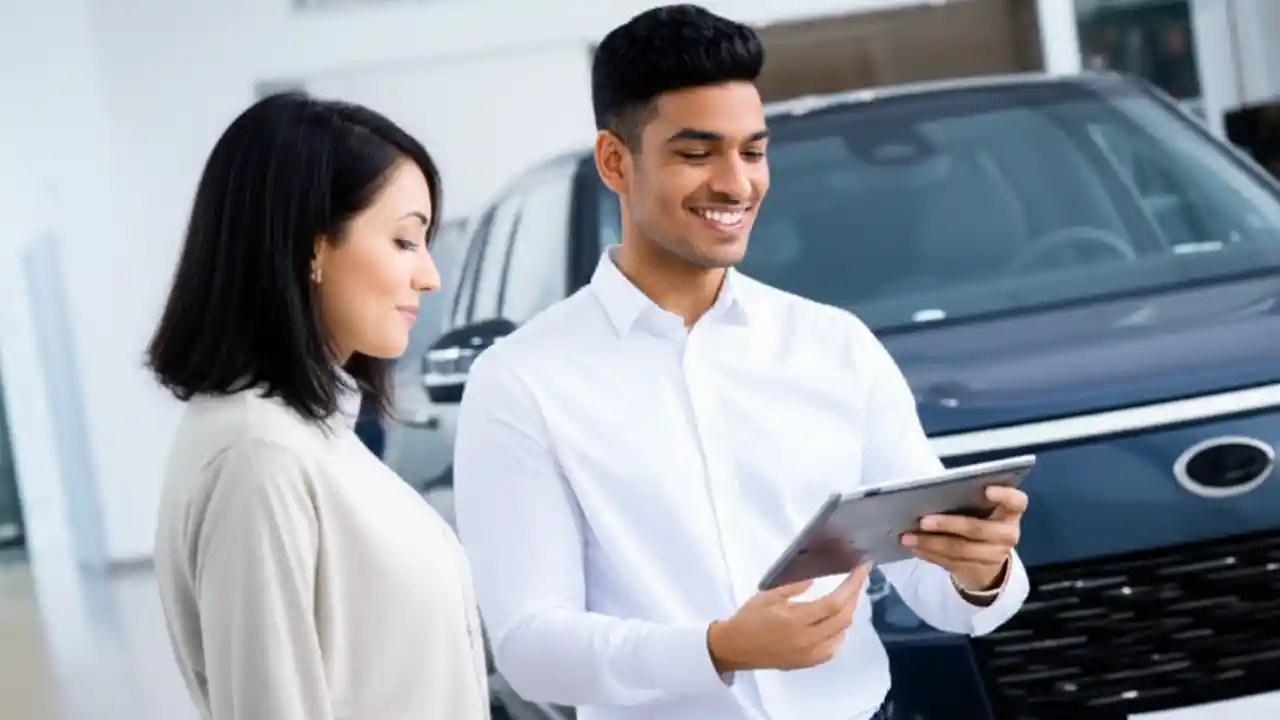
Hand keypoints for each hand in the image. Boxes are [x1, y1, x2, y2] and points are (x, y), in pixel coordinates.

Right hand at [707, 563, 870, 672]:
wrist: (734, 648)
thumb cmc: (748, 619)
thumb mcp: (768, 596)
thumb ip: (794, 587)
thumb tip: (816, 580)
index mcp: (795, 619)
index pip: (834, 602)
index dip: (852, 585)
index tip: (861, 570)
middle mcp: (807, 639)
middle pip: (844, 618)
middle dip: (855, 596)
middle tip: (857, 579)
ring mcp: (809, 654)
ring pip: (842, 633)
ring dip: (849, 613)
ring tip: (847, 597)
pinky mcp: (807, 663)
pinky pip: (833, 648)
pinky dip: (840, 633)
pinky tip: (836, 622)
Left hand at [901, 485, 1027, 592]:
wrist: (988, 558)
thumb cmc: (979, 518)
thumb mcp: (980, 508)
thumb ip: (966, 499)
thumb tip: (930, 491)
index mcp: (1011, 512)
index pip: (1016, 501)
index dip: (1004, 495)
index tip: (986, 489)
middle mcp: (1008, 534)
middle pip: (978, 530)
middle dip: (948, 525)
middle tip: (923, 520)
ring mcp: (994, 556)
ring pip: (960, 551)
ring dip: (931, 543)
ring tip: (908, 536)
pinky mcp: (977, 570)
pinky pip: (950, 563)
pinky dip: (929, 554)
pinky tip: (914, 547)